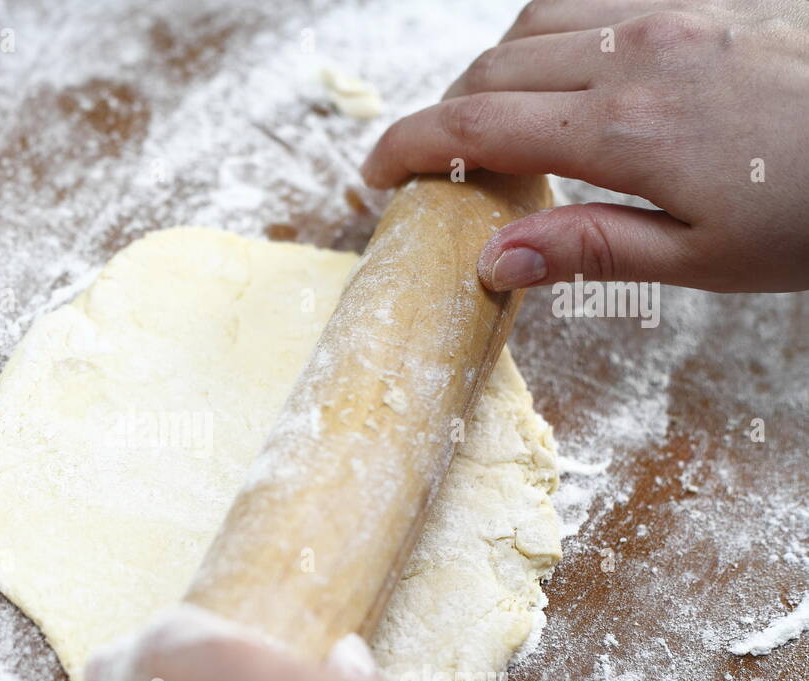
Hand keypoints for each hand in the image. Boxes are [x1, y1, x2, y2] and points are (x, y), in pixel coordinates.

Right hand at [361, 0, 808, 293]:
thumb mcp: (703, 258)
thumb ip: (589, 249)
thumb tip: (490, 258)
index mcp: (625, 127)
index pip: (475, 125)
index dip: (409, 148)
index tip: (373, 177)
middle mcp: (638, 51)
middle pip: (492, 66)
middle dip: (443, 114)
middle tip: (435, 168)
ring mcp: (674, 11)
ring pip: (535, 19)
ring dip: (494, 69)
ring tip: (497, 124)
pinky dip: (550, 32)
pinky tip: (565, 73)